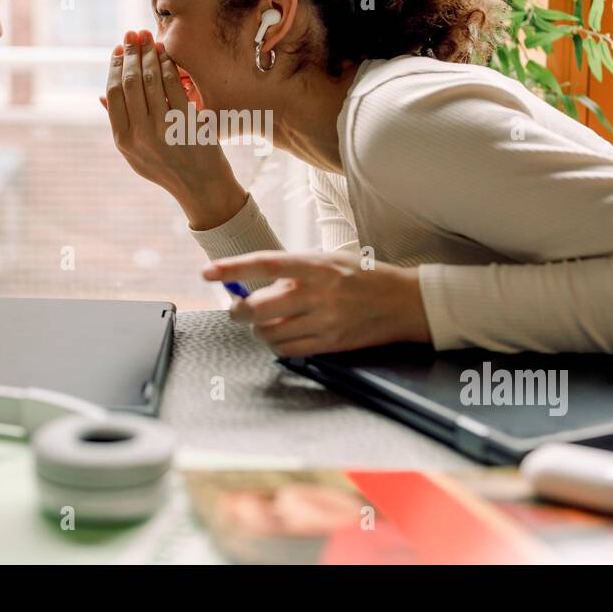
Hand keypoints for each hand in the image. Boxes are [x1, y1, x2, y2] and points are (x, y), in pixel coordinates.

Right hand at [102, 29, 246, 228]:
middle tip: (132, 36)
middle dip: (130, 53)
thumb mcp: (135, 154)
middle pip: (129, 82)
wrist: (201, 186)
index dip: (114, 68)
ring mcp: (163, 128)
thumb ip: (120, 124)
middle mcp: (140, 134)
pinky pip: (173, 84)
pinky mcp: (185, 122)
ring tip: (149, 40)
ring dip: (148, 54)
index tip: (118, 51)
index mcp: (124, 140)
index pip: (113, 93)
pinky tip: (166, 55)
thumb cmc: (166, 167)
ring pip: (150, 79)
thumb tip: (102, 96)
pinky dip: (168, 65)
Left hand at [202, 250, 431, 355]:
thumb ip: (294, 270)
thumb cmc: (364, 276)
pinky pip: (287, 350)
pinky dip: (276, 344)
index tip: (207, 272)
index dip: (232, 268)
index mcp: (317, 265)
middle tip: (236, 308)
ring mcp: (325, 321)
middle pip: (259, 308)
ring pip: (269, 332)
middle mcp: (319, 293)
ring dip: (257, 329)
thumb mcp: (330, 261)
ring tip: (263, 322)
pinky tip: (280, 335)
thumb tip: (254, 282)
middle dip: (238, 310)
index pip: (265, 263)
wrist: (405, 303)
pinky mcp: (331, 344)